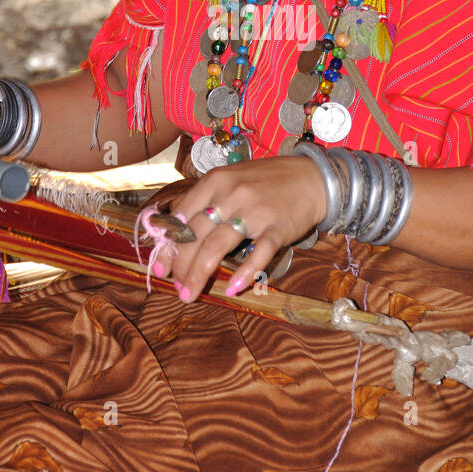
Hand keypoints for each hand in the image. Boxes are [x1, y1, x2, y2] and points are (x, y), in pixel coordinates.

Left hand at [153, 156, 326, 303]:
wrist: (312, 178)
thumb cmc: (267, 181)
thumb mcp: (231, 180)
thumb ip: (206, 201)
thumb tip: (176, 230)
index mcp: (215, 181)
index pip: (182, 216)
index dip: (167, 245)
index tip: (160, 267)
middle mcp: (231, 195)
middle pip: (195, 235)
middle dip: (180, 265)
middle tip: (175, 286)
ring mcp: (254, 211)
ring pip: (217, 246)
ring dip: (199, 274)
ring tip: (190, 294)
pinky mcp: (277, 228)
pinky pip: (258, 254)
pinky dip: (244, 273)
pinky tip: (233, 289)